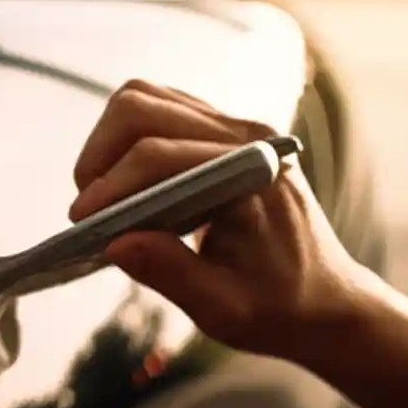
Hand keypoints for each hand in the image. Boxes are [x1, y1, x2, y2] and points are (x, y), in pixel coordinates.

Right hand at [68, 79, 370, 364]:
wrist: (326, 302)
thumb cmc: (280, 307)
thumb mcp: (224, 308)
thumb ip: (171, 274)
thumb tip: (115, 245)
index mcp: (252, 173)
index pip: (161, 155)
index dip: (111, 185)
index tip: (81, 222)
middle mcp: (247, 137)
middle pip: (144, 107)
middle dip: (101, 153)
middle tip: (88, 207)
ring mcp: (236, 130)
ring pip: (147, 100)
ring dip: (109, 143)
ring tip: (101, 195)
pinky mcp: (222, 136)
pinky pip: (160, 112)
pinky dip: (127, 141)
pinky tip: (124, 187)